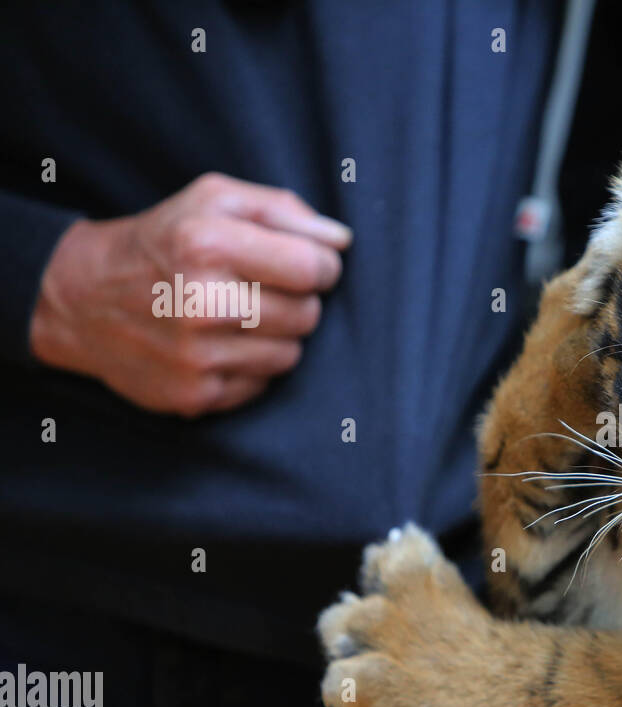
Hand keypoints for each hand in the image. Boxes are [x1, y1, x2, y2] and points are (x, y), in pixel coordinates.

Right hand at [30, 172, 351, 416]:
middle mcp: (199, 302)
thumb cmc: (164, 241)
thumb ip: (283, 210)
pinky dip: (253, 366)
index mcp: (206, 244)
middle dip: (298, 301)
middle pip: (307, 315)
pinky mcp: (194, 395)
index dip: (321, 266)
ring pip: (292, 354)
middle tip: (263, 291)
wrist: (83, 299)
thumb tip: (341, 241)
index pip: (312, 268)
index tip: (305, 264)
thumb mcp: (213, 199)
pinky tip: (221, 345)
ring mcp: (195, 355)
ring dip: (278, 336)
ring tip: (240, 317)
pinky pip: (263, 384)